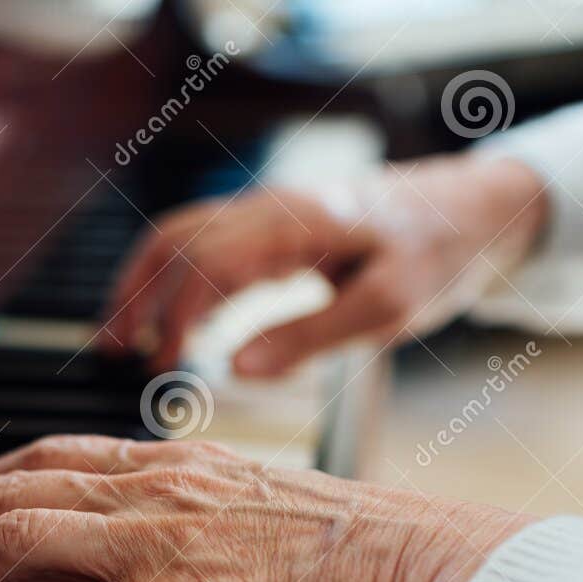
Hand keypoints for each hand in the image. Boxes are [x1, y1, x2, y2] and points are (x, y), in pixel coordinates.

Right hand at [104, 154, 547, 377]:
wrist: (471, 211)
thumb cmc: (436, 256)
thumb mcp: (388, 310)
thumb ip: (309, 339)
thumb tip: (235, 370)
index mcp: (296, 223)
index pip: (208, 261)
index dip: (173, 314)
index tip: (158, 366)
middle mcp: (270, 209)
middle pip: (175, 240)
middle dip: (135, 295)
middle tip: (111, 352)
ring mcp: (268, 213)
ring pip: (180, 237)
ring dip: (142, 284)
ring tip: (119, 337)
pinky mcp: (272, 228)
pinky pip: (203, 244)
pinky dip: (171, 279)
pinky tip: (164, 317)